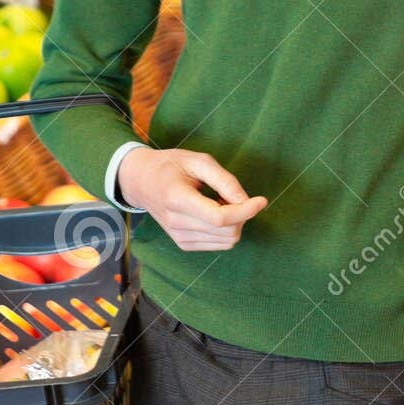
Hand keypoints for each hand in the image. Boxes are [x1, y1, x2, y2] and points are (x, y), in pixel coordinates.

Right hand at [118, 146, 266, 251]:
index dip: (246, 211)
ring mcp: (179, 237)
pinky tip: (215, 213)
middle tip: (233, 194)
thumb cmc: (171, 165)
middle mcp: (176, 223)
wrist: (141, 181)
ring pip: (226, 241)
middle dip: (242, 215)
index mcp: (177, 199)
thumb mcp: (198, 160)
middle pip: (227, 231)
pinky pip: (218, 244)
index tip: (262, 200)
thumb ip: (224, 180)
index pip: (220, 218)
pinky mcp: (183, 244)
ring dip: (235, 223)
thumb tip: (246, 201)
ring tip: (220, 201)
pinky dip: (226, 230)